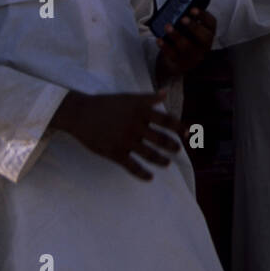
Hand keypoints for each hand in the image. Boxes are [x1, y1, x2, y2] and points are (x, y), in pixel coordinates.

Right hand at [49, 90, 182, 179]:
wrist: (81, 114)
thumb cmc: (106, 104)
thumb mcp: (129, 97)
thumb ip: (149, 98)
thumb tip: (166, 93)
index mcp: (140, 111)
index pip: (167, 120)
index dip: (179, 128)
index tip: (188, 134)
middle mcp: (136, 126)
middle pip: (161, 139)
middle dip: (173, 146)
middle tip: (178, 149)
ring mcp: (126, 141)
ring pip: (150, 155)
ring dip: (161, 160)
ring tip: (167, 162)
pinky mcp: (115, 153)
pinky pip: (133, 167)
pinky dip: (143, 174)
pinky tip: (150, 177)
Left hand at [156, 7, 216, 79]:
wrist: (180, 60)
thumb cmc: (185, 36)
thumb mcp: (186, 23)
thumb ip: (182, 8)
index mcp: (208, 31)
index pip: (211, 23)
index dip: (203, 16)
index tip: (193, 9)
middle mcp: (204, 44)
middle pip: (204, 37)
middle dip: (193, 27)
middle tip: (182, 19)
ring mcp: (194, 55)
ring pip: (187, 47)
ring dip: (177, 36)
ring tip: (167, 26)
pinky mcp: (181, 62)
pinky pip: (173, 55)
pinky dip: (165, 47)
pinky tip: (159, 40)